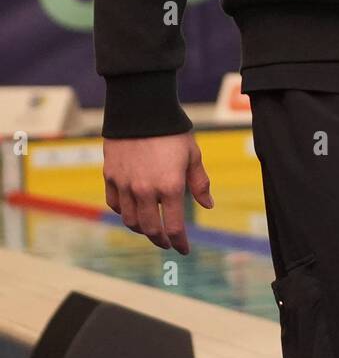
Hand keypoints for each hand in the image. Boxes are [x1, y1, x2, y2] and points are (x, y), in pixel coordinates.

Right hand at [103, 132, 212, 253]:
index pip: (174, 226)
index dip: (179, 242)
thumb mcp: (193, 155)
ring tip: (150, 228)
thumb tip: (208, 205)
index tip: (183, 249)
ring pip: (130, 220)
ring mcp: (126, 184)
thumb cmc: (172, 131)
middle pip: (150, 229)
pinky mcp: (111, 176)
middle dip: (160, 240)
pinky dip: (123, 211)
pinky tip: (132, 209)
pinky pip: (115, 203)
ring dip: (141, 229)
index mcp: (170, 186)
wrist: (142, 108)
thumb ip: (199, 183)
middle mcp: (145, 190)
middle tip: (167, 243)